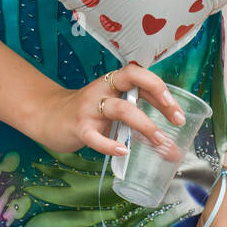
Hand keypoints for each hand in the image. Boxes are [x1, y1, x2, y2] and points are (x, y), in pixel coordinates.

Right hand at [30, 61, 187, 157]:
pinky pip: (95, 136)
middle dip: (158, 96)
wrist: (48, 116)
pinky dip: (110, 145)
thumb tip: (170, 148)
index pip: (139, 74)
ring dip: (144, 125)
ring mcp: (89, 107)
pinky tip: (124, 151)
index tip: (177, 111)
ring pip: (120, 108)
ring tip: (160, 142)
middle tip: (177, 120)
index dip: (160, 88)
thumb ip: (136, 119)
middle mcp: (102, 89)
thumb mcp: (111, 108)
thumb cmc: (88, 114)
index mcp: (112, 82)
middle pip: (131, 79)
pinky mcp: (78, 127)